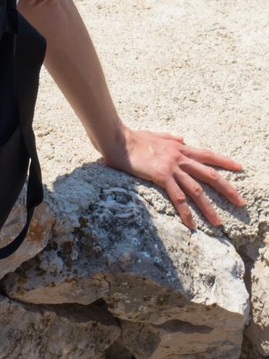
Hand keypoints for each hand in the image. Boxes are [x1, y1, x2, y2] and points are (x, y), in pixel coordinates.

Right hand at [100, 126, 244, 228]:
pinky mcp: (161, 176)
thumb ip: (170, 137)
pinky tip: (191, 224)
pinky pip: (177, 197)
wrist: (118, 139)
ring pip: (196, 189)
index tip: (239, 167)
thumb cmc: (132, 137)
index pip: (207, 155)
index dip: (224, 161)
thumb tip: (182, 138)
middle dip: (227, 188)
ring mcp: (171, 167)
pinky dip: (185, 211)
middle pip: (209, 174)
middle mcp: (179, 157)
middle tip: (241, 201)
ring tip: (218, 222)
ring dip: (209, 207)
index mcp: (179, 148)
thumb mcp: (155, 134)